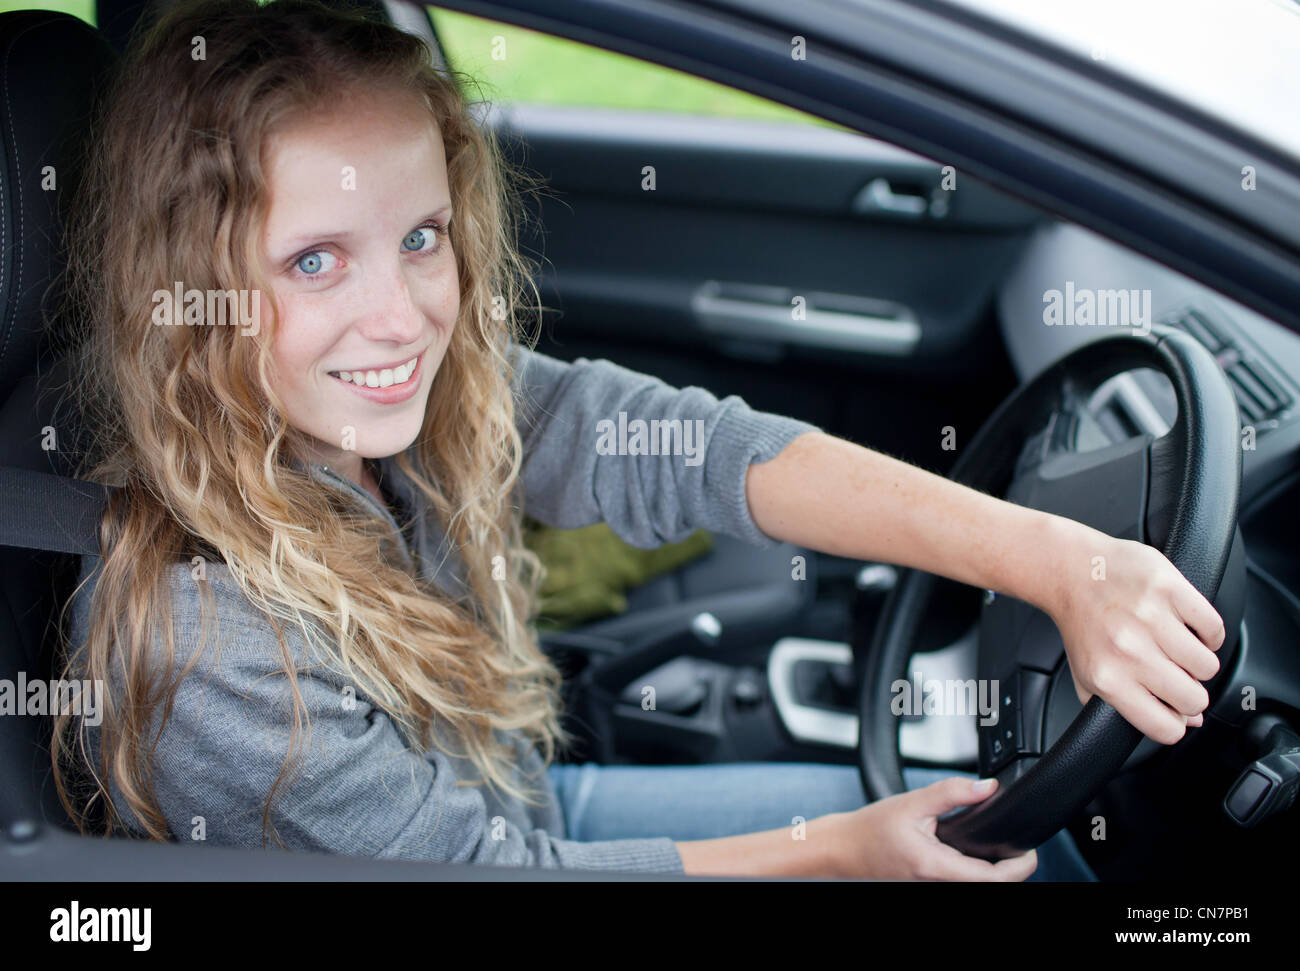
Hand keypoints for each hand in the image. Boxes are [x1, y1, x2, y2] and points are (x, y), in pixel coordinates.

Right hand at [825, 777, 1036, 879]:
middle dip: (1013, 867)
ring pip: (978, 883)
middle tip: (1020, 843)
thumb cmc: (870, 830)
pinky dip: (979, 869)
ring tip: (1002, 844)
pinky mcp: (933, 882)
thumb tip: (987, 787)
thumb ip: (952, 793)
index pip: (994, 879)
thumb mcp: (912, 803)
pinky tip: (976, 850)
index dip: (1020, 867)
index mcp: (937, 867)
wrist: (844, 849)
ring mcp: (936, 886)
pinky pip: (965, 880)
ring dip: (997, 869)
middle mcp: (939, 883)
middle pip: (992, 885)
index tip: (1030, 849)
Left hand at [1047, 525, 1226, 744]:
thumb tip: (1187, 722)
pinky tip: (1188, 627)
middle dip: (1190, 692)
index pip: (1166, 729)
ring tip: (1178, 648)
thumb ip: (1128, 710)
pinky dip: (1208, 632)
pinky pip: (1214, 628)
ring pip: (1208, 666)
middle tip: (1175, 674)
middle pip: (1193, 700)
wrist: (1070, 571)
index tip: (1173, 708)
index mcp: (1108, 679)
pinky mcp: (1169, 589)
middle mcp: (1129, 651)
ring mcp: (1151, 618)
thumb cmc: (1083, 625)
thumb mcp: (1088, 676)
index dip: (1176, 722)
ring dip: (1198, 661)